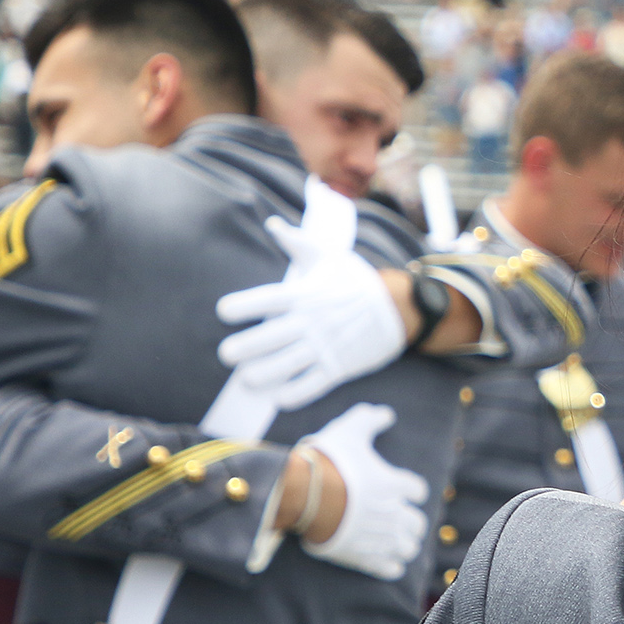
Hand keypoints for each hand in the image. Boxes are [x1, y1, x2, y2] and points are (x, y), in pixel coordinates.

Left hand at [214, 181, 405, 409]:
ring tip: (246, 380)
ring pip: (290, 363)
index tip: (224, 312)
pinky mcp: (341, 366)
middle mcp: (313, 321)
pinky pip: (315, 383)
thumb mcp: (329, 254)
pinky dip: (297, 393)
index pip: (268, 299)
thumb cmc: (358, 279)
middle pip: (273, 336)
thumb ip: (298, 242)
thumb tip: (273, 225)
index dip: (244, 306)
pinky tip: (278, 398)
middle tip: (226, 355)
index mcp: (305, 294)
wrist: (399, 307)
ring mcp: (327, 345)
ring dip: (266, 373)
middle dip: (247, 347)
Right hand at [295, 403, 427, 579]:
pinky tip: (387, 564)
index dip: (411, 489)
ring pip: (408, 548)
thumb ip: (368, 419)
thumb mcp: (348, 430)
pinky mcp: (364, 558)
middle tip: (401, 520)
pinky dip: (391, 567)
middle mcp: (394, 513)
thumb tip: (386, 413)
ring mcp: (381, 538)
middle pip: (417, 523)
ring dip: (404, 545)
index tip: (403, 489)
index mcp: (395, 484)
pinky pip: (389, 570)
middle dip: (411, 522)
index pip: (417, 490)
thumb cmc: (327, 460)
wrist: (302, 494)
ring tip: (396, 543)